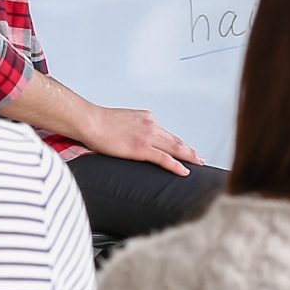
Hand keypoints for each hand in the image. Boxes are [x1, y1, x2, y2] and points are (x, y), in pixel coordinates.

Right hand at [84, 106, 201, 176]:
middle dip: (188, 150)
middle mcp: (151, 124)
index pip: (165, 132)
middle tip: (199, 158)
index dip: (176, 142)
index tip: (184, 148)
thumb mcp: (121, 121)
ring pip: (175, 148)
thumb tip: (127, 138)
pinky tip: (184, 171)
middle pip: (175, 140)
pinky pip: (165, 159)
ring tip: (198, 163)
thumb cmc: (98, 123)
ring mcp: (148, 136)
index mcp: (146, 118)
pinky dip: (177, 165)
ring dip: (189, 156)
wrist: (90, 121)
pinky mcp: (142, 148)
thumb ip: (129, 129)